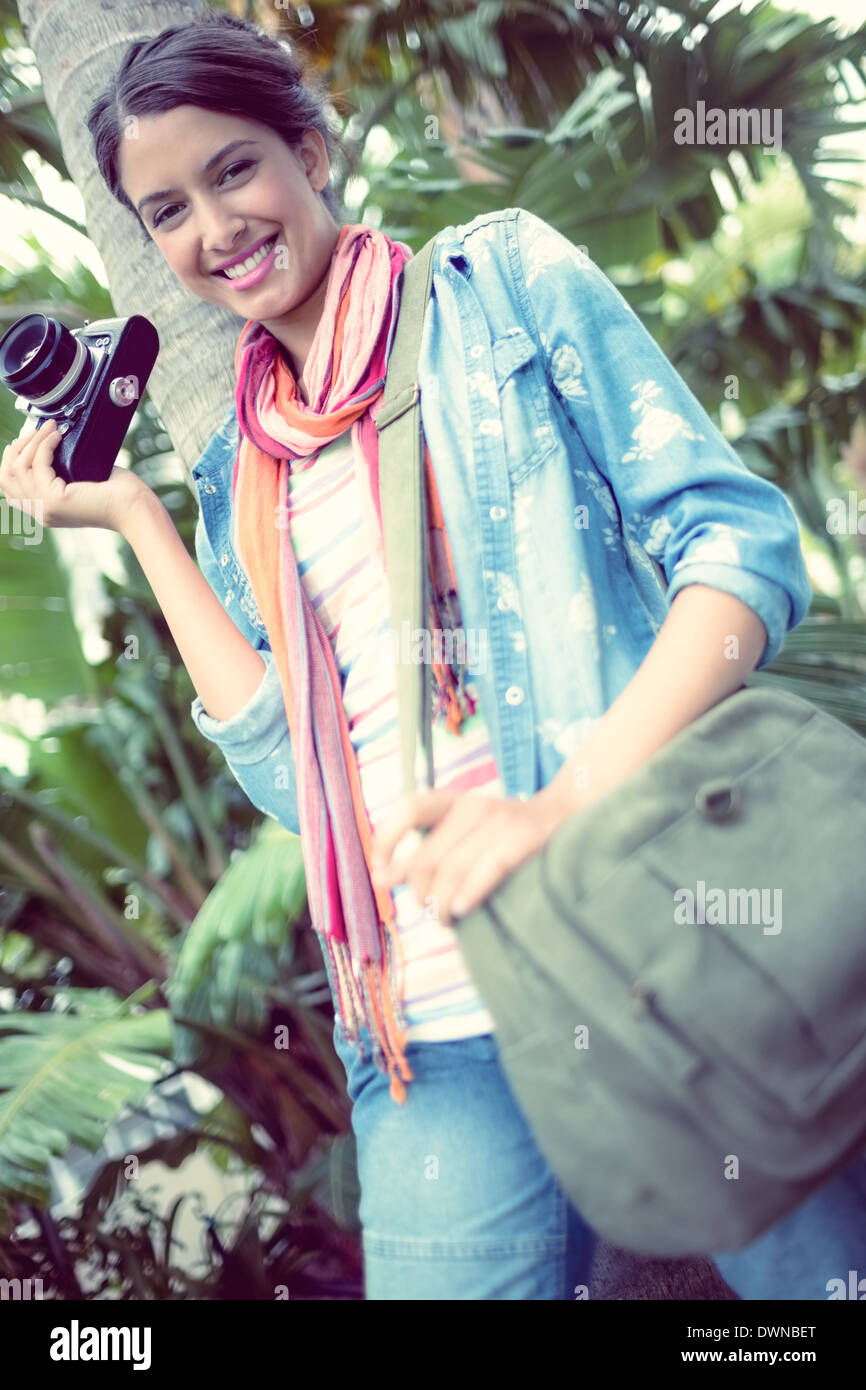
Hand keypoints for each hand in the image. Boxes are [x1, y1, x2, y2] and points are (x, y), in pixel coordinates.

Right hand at [0, 417, 152, 533]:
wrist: (133, 507)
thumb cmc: (116, 492)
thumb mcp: (79, 478)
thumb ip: (60, 468)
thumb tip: (48, 440)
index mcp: (44, 509)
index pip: (10, 485)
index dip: (13, 458)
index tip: (29, 438)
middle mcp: (40, 512)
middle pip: (6, 476)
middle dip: (18, 447)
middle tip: (36, 429)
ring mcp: (45, 508)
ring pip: (19, 467)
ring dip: (33, 441)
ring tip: (50, 427)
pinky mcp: (55, 501)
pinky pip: (37, 465)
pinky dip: (44, 445)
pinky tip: (57, 435)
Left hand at [369, 787, 575, 925]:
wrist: (565, 813)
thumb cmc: (502, 834)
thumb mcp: (462, 833)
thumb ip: (424, 853)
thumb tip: (380, 878)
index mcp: (453, 802)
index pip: (410, 809)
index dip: (387, 839)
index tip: (381, 873)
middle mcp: (473, 806)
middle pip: (427, 856)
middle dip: (419, 893)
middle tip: (428, 912)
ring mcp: (500, 820)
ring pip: (452, 869)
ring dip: (441, 905)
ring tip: (445, 920)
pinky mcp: (524, 838)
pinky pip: (488, 869)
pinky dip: (470, 893)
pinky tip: (463, 910)